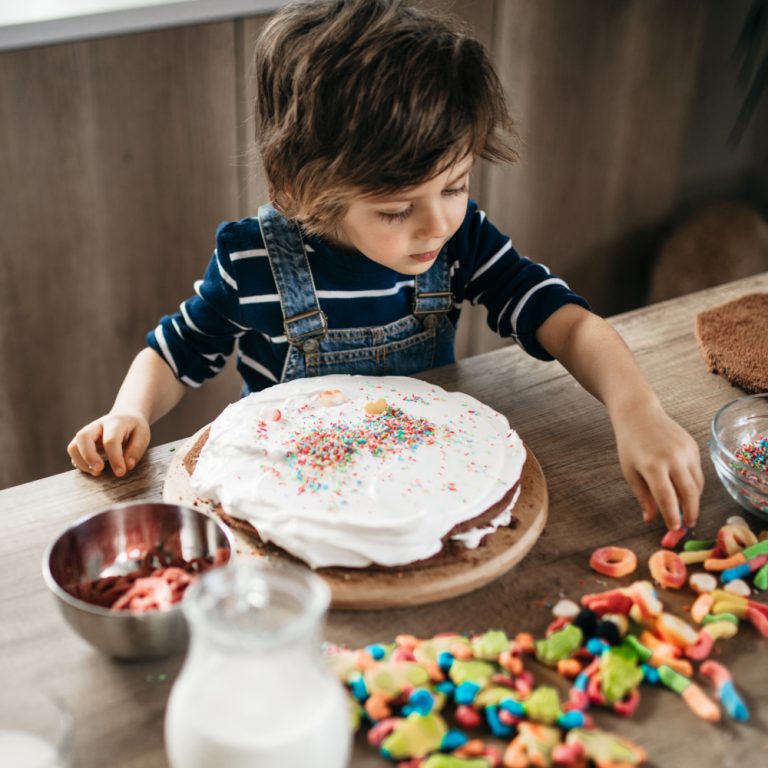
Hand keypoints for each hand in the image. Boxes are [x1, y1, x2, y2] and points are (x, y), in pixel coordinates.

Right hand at [68, 411, 150, 476]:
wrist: (125, 417)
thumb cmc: (134, 428)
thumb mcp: (142, 435)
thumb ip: (136, 450)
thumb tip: (127, 466)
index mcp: (115, 422)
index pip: (110, 440)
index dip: (115, 458)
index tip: (121, 472)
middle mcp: (97, 425)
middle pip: (83, 437)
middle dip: (89, 456)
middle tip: (99, 470)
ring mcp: (87, 433)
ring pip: (73, 446)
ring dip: (82, 462)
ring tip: (97, 472)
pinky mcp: (81, 442)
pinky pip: (74, 453)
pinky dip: (80, 463)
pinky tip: (92, 469)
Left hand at [612, 401, 703, 530]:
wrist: (639, 413)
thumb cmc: (630, 444)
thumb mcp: (629, 471)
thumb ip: (642, 496)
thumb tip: (650, 519)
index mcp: (653, 465)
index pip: (667, 498)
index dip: (672, 516)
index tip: (674, 529)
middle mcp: (673, 458)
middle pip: (689, 493)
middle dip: (691, 512)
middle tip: (688, 525)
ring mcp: (686, 451)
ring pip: (697, 484)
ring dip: (694, 500)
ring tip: (687, 510)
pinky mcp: (694, 446)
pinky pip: (698, 472)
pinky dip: (694, 485)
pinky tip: (686, 491)